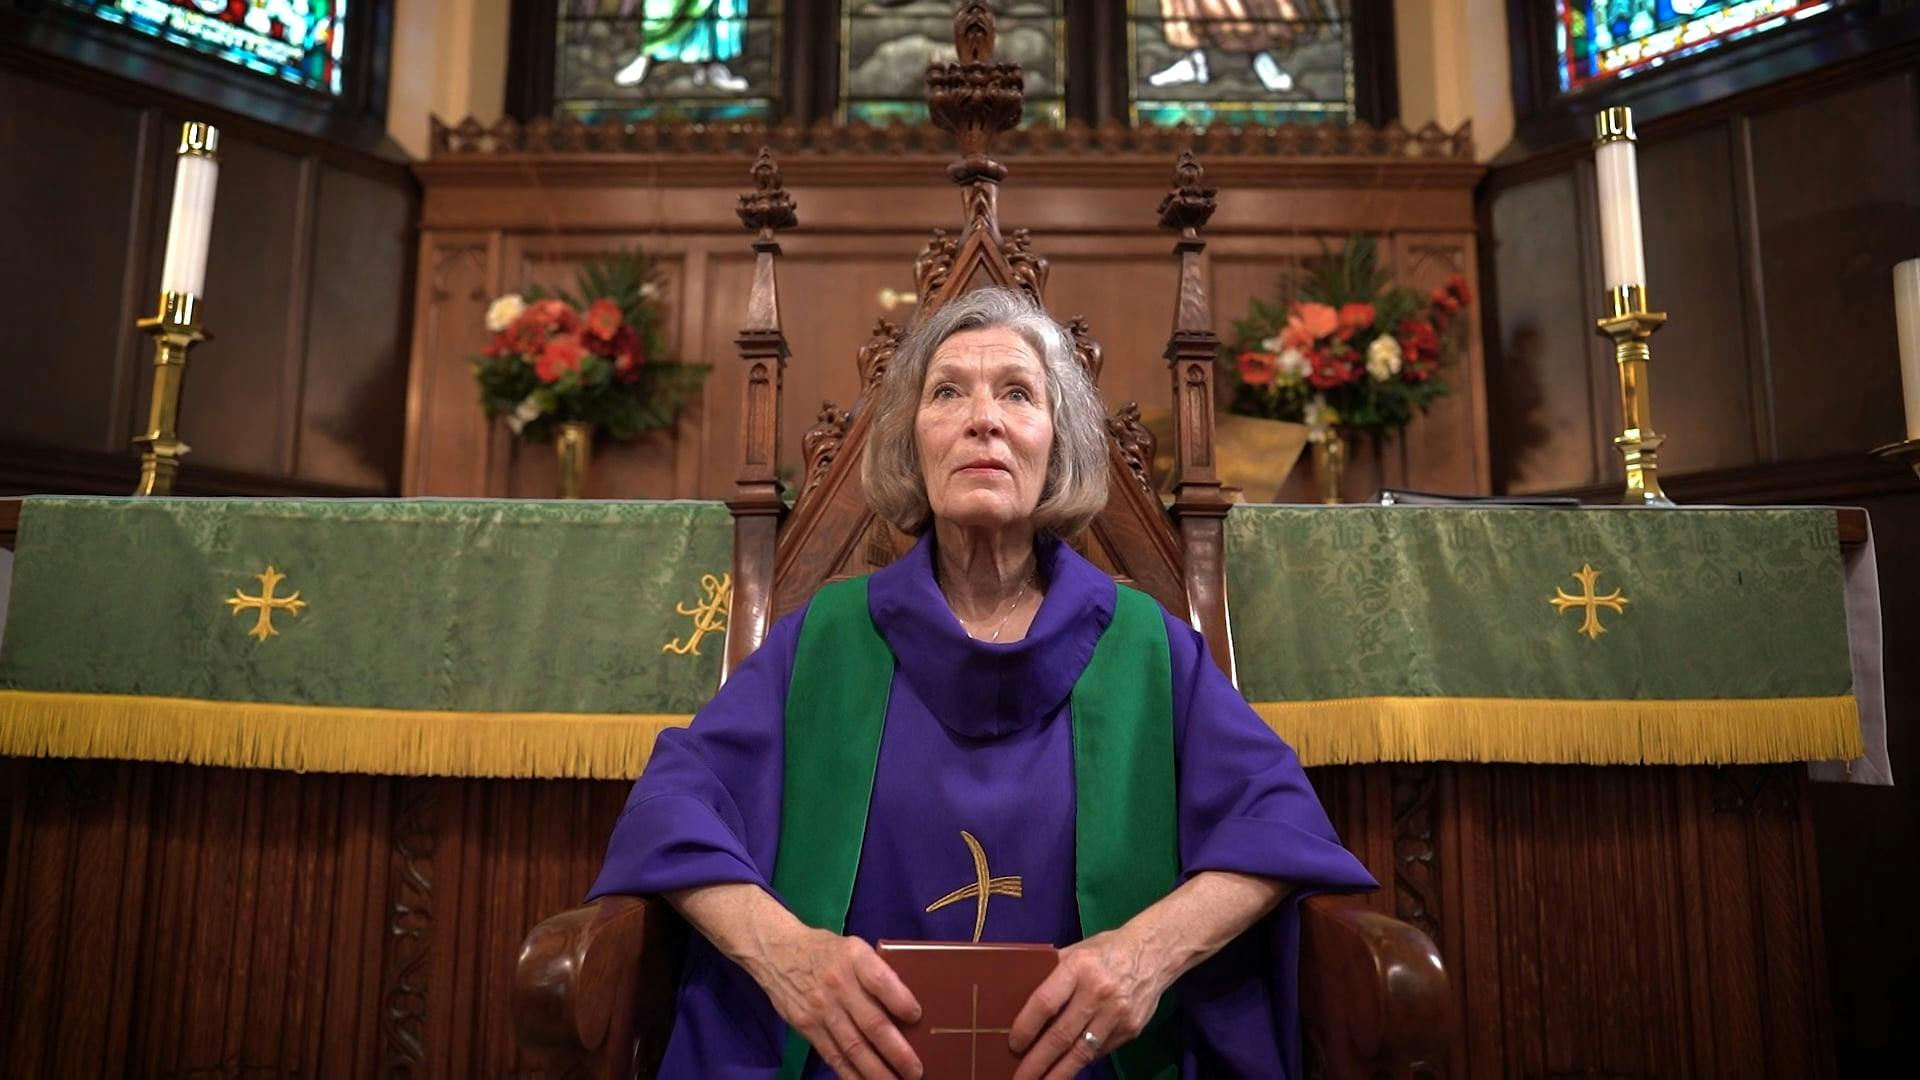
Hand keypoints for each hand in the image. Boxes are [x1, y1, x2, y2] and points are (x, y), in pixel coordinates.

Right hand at [745, 924, 924, 1079]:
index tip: (917, 1017)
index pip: (880, 980)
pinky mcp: (807, 1028)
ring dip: (877, 1071)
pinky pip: (833, 1055)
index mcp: (854, 957)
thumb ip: (876, 972)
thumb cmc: (825, 951)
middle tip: (916, 1071)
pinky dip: (851, 1074)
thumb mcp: (853, 948)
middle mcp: (838, 985)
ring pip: (853, 1046)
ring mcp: (821, 1009)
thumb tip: (906, 1007)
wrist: (776, 952)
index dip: (900, 1000)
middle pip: (871, 1022)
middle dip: (897, 1051)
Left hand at [1007, 927, 1172, 1079]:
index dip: (1026, 1027)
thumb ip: (1052, 975)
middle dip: (1037, 1062)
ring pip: (1082, 1052)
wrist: (1154, 952)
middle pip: (1061, 1035)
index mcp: (1078, 967)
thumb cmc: (1106, 951)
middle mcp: (1098, 992)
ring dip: (1058, 1073)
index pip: (1046, 1003)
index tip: (1014, 1045)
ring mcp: (1117, 1014)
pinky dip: (1081, 1061)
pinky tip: (1066, 1069)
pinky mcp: (1131, 1029)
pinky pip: (1099, 1051)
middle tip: (1020, 1078)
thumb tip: (1022, 1003)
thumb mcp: (1076, 951)